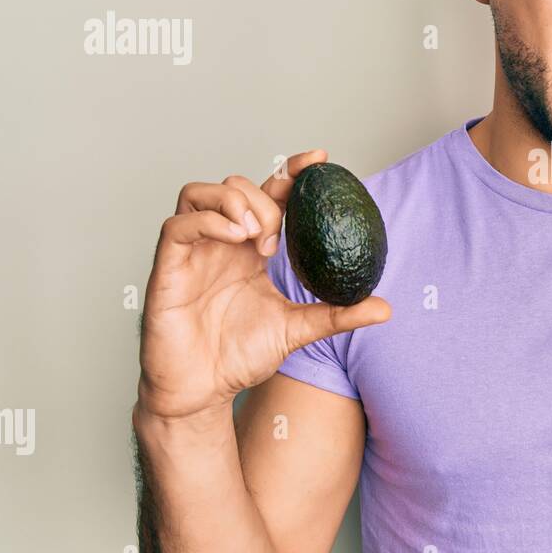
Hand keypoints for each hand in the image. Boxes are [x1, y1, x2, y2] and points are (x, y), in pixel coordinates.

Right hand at [137, 148, 390, 420]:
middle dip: (262, 200)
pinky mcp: (167, 267)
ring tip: (253, 234)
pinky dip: (206, 221)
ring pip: (199, 192)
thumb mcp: (297, 330)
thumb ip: (336, 315)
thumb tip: (385, 308)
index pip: (269, 194)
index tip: (321, 160)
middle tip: (275, 239)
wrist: (201, 392)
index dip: (292, 171)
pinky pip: (177, 225)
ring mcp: (191, 252)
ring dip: (232, 200)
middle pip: (236, 186)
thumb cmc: (238, 357)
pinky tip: (234, 238)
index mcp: (250, 248)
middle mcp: (219, 242)